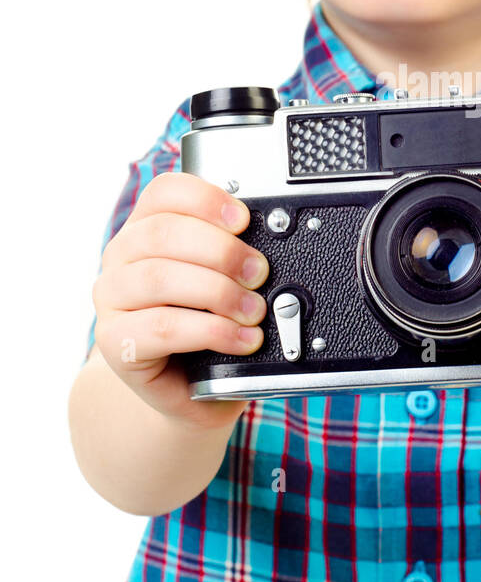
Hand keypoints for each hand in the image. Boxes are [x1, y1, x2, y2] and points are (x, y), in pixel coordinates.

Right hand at [92, 172, 269, 429]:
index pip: (164, 193)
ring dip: (217, 291)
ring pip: (158, 277)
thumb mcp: (223, 281)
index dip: (206, 199)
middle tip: (258, 273)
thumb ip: (233, 255)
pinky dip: (212, 331)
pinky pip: (162, 327)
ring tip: (254, 311)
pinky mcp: (115, 341)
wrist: (189, 388)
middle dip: (221, 250)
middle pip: (162, 233)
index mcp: (146, 228)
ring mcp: (112, 299)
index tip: (243, 219)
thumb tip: (267, 245)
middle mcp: (121, 257)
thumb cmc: (207, 325)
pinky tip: (242, 339)